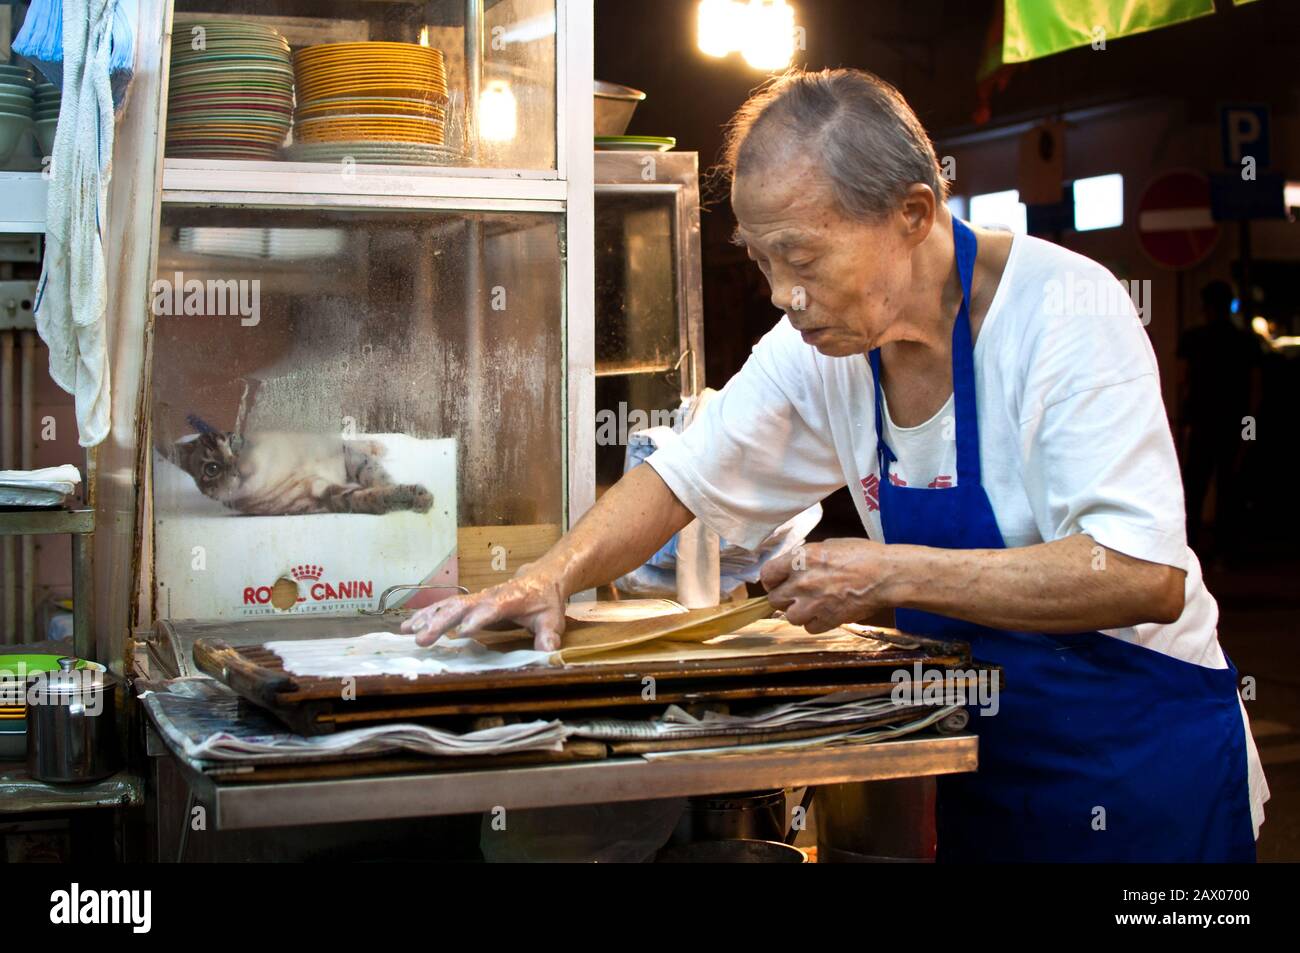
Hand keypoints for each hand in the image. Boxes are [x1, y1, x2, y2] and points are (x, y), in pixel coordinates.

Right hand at [399, 561, 567, 650]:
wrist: (541, 577)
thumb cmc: (545, 600)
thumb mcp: (552, 618)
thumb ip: (549, 635)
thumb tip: (548, 652)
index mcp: (508, 600)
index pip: (491, 609)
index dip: (478, 619)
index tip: (462, 632)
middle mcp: (487, 596)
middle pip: (461, 607)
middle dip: (441, 622)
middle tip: (422, 638)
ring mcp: (476, 598)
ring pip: (447, 605)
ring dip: (427, 617)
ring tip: (406, 630)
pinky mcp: (469, 601)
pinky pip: (444, 606)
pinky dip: (426, 614)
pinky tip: (408, 624)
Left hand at [759, 538, 900, 632]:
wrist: (885, 575)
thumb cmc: (861, 555)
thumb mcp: (827, 545)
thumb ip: (805, 558)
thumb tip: (792, 566)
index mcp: (800, 559)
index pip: (767, 575)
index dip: (771, 580)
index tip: (777, 582)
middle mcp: (802, 582)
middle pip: (775, 599)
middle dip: (784, 598)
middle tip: (796, 594)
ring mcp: (814, 603)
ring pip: (790, 617)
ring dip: (798, 612)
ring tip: (811, 605)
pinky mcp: (827, 620)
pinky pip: (809, 628)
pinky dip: (815, 623)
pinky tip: (824, 613)